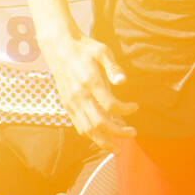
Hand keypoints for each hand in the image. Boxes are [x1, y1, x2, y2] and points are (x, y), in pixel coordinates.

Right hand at [43, 33, 137, 151]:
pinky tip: (100, 138)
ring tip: (117, 148)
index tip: (134, 107)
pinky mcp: (66, 104)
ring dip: (103, 141)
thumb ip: (113, 67)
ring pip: (87, 129)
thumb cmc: (84, 48)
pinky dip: (90, 135)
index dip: (125, 110)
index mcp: (90, 81)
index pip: (110, 105)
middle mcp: (79, 95)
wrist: (59, 46)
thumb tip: (123, 81)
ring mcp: (71, 101)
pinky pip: (78, 125)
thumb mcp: (102, 51)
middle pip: (99, 123)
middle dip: (118, 133)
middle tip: (133, 133)